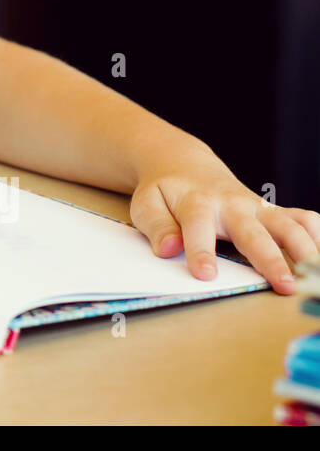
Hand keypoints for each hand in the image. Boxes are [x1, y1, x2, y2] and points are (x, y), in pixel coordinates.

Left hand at [129, 148, 319, 293]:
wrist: (184, 164)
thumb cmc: (166, 191)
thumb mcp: (147, 203)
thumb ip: (156, 226)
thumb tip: (168, 249)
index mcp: (196, 202)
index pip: (198, 228)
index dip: (201, 251)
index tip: (205, 274)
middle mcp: (232, 205)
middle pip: (254, 232)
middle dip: (270, 259)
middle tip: (285, 286)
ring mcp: (257, 208)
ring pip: (288, 226)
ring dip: (306, 251)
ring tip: (314, 276)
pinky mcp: (272, 212)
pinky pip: (302, 219)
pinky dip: (316, 235)